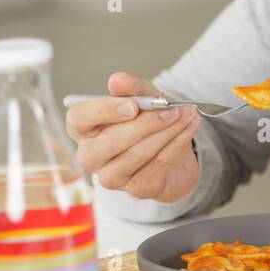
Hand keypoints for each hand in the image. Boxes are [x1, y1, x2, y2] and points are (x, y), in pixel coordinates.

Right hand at [66, 72, 202, 203]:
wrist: (173, 151)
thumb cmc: (148, 122)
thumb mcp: (143, 99)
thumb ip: (132, 89)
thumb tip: (117, 80)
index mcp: (84, 129)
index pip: (79, 119)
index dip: (104, 112)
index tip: (132, 105)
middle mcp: (92, 156)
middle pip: (109, 142)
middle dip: (144, 124)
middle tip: (171, 109)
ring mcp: (112, 177)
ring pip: (136, 154)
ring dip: (167, 131)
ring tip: (187, 113)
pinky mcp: (137, 189)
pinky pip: (158, 164)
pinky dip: (177, 142)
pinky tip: (190, 127)